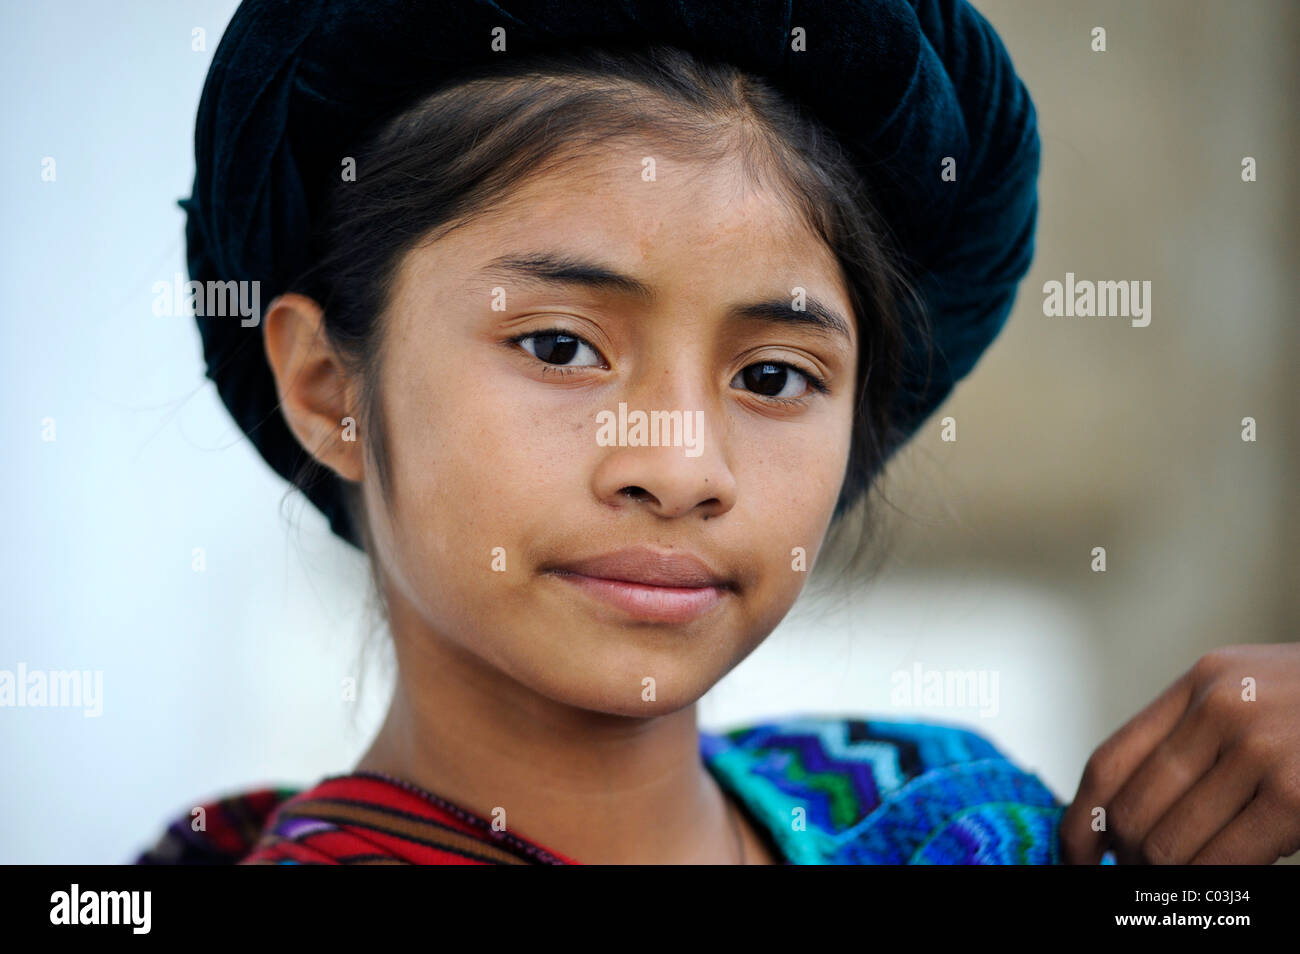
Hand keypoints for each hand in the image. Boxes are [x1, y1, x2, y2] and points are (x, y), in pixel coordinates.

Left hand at [1060, 642, 1299, 863]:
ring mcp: (1259, 750)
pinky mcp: (1296, 796)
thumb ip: (1192, 738)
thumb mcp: (1251, 695)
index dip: (1078, 821)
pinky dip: (1210, 887)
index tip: (1071, 856)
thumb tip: (1121, 815)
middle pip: (1131, 809)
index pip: (1108, 761)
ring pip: (1168, 845)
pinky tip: (1218, 887)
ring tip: (1179, 884)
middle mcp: (1221, 708)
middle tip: (1136, 879)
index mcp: (1200, 682)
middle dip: (1126, 860)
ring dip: (1165, 880)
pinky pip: (1222, 863)